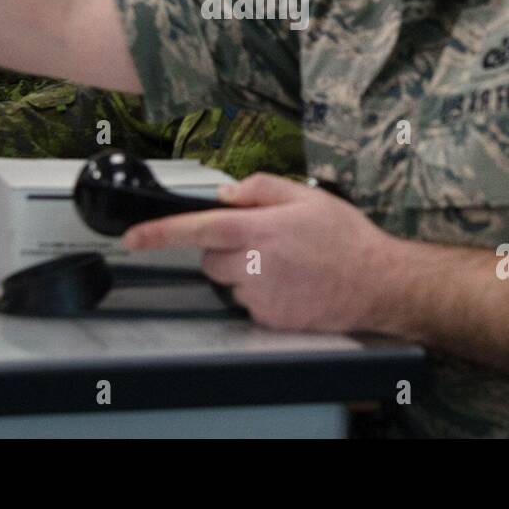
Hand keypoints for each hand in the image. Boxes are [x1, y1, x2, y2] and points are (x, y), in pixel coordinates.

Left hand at [122, 174, 397, 331]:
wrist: (377, 283)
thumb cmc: (345, 237)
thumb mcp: (307, 195)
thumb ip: (260, 188)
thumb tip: (226, 195)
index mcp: (258, 230)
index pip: (197, 229)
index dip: (159, 233)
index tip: (131, 238)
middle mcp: (253, 266)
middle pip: (211, 259)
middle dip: (226, 249)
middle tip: (265, 241)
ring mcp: (260, 297)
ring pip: (231, 282)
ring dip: (246, 271)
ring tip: (288, 263)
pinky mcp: (269, 320)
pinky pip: (250, 303)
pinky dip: (263, 292)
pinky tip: (293, 283)